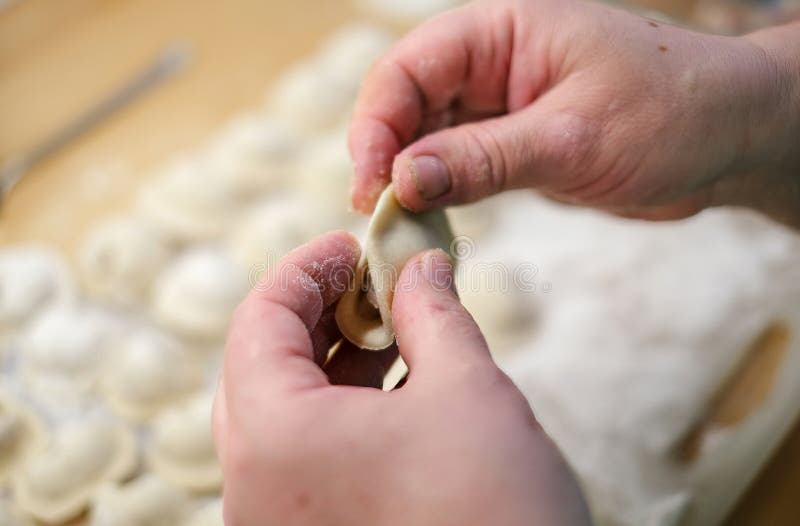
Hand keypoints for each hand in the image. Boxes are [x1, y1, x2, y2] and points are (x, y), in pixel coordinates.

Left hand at [213, 231, 590, 525]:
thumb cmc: (494, 512)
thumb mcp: (466, 391)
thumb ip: (432, 314)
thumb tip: (421, 266)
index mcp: (274, 436)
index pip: (259, 318)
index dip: (307, 267)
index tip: (355, 245)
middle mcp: (253, 485)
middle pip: (261, 363)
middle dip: (317, 310)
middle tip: (372, 281)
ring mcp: (275, 520)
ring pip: (282, 412)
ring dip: (332, 359)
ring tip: (390, 326)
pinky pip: (302, 455)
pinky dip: (339, 409)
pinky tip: (393, 385)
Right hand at [349, 0, 799, 224]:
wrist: (729, 140)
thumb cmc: (671, 113)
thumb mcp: (573, 137)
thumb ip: (484, 159)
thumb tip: (402, 181)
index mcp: (503, 31)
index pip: (411, 67)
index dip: (377, 123)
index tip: (371, 182)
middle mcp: (493, 63)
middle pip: (407, 101)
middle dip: (384, 153)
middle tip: (375, 212)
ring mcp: (501, 105)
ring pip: (427, 136)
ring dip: (406, 177)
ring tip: (395, 224)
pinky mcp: (512, 143)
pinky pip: (457, 163)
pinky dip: (438, 191)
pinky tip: (428, 219)